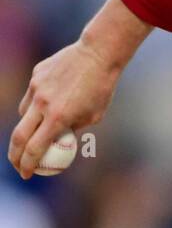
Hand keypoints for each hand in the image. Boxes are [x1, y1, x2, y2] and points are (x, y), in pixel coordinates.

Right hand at [7, 0, 152, 178]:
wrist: (98, 53)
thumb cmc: (101, 88)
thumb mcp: (94, 116)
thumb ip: (73, 129)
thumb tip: (59, 143)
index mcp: (59, 117)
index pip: (35, 149)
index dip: (27, 165)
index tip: (27, 174)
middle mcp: (43, 104)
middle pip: (18, 137)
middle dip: (14, 155)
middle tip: (18, 164)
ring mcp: (36, 88)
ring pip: (23, 115)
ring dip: (28, 126)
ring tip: (44, 124)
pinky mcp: (35, 75)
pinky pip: (30, 96)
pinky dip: (36, 104)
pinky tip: (52, 98)